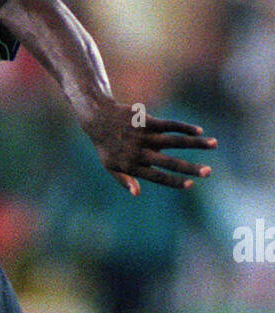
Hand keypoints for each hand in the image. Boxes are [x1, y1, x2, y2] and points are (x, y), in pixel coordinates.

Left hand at [82, 99, 216, 196]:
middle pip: (169, 162)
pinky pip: (170, 124)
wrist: (99, 119)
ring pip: (174, 141)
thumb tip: (137, 193)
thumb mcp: (110, 167)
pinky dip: (185, 127)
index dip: (174, 181)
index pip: (157, 177)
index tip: (191, 185)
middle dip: (190, 168)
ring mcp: (145, 136)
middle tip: (209, 172)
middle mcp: (140, 152)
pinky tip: (199, 130)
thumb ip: (124, 180)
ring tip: (214, 144)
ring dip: (196, 143)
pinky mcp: (148, 121)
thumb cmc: (106, 146)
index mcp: (132, 166)